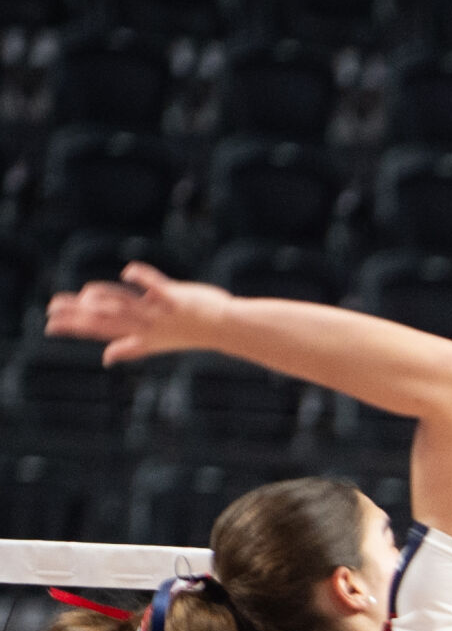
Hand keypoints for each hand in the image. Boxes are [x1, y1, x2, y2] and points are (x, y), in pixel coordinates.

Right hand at [45, 263, 230, 363]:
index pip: (100, 332)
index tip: (49, 325)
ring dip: (104, 299)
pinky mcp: (176, 300)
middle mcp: (146, 326)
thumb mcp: (155, 344)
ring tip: (84, 296)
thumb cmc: (189, 333)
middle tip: (52, 308)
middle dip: (78, 314)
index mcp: (138, 335)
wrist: (224, 329)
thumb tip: (106, 358)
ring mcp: (161, 314)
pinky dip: (143, 279)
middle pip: (106, 319)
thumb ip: (129, 348)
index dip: (74, 328)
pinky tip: (128, 272)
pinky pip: (157, 289)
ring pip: (126, 306)